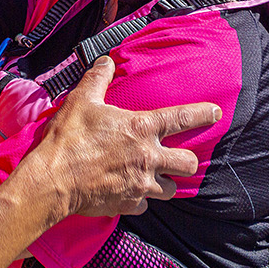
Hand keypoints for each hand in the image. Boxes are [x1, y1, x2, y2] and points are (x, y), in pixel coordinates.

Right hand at [32, 55, 220, 217]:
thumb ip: (98, 79)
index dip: (203, 114)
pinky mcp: (129, 204)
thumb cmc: (68, 139)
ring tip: (154, 177)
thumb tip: (105, 62)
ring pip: (171, 190)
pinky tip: (128, 192)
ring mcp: (140, 184)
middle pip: (188, 164)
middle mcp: (148, 157)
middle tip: (176, 158)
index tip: (216, 113)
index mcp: (141, 128)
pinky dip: (139, 199)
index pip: (183, 117)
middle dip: (186, 161)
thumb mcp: (81, 101)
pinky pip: (144, 205)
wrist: (52, 180)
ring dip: (166, 183)